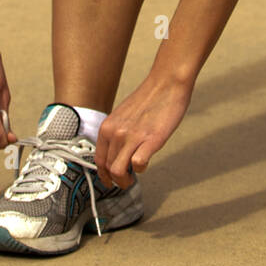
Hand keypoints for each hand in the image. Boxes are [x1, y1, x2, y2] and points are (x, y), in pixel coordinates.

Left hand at [95, 75, 192, 189]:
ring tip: (133, 178)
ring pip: (119, 171)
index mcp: (107, 127)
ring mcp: (132, 136)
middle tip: (126, 181)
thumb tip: (115, 152)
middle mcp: (116, 133)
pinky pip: (138, 165)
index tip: (110, 180)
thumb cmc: (149, 98)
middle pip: (108, 169)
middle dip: (116, 180)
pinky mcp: (151, 140)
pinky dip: (141, 168)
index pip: (99, 160)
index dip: (104, 175)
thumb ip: (116, 132)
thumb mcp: (123, 115)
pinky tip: (147, 161)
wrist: (166, 83)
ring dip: (126, 180)